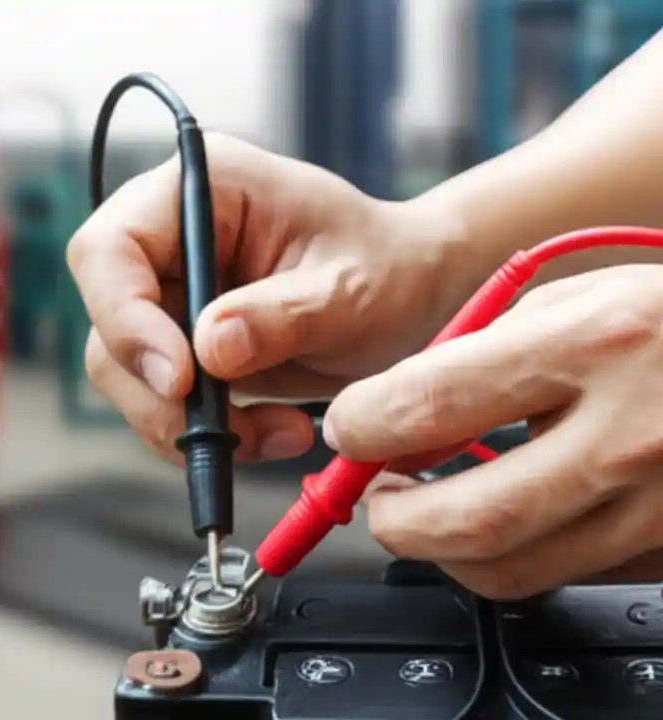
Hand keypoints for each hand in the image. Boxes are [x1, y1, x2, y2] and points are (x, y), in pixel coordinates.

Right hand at [67, 133, 475, 463]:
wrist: (412, 298)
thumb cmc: (390, 268)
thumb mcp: (352, 288)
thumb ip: (283, 315)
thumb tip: (211, 349)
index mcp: (201, 186)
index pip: (111, 248)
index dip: (125, 316)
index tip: (180, 378)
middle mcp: (167, 235)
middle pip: (108, 319)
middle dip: (157, 389)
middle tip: (223, 432)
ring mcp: (166, 291)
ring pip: (124, 372)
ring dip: (185, 423)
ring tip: (277, 435)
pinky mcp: (176, 343)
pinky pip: (157, 401)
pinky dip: (204, 434)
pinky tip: (270, 434)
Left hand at [325, 265, 662, 598]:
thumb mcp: (572, 299)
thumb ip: (476, 355)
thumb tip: (387, 417)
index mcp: (596, 343)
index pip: (431, 406)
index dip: (364, 426)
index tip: (349, 427)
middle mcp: (633, 434)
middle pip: (468, 520)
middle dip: (392, 518)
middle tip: (373, 495)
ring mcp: (661, 505)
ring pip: (512, 568)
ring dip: (444, 547)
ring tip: (427, 505)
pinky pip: (568, 573)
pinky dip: (517, 551)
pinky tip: (512, 510)